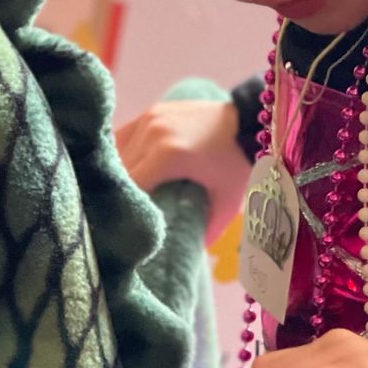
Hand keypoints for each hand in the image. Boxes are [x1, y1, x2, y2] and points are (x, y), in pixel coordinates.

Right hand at [115, 100, 249, 240]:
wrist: (251, 123)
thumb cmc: (239, 165)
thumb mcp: (225, 203)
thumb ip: (204, 231)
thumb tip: (184, 255)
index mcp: (167, 156)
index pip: (130, 188)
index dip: (125, 208)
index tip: (126, 225)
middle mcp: (152, 134)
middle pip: (119, 171)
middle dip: (118, 192)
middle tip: (120, 213)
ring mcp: (149, 118)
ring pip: (116, 152)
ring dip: (116, 172)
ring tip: (120, 192)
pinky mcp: (151, 112)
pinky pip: (123, 136)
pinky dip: (121, 154)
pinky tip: (123, 169)